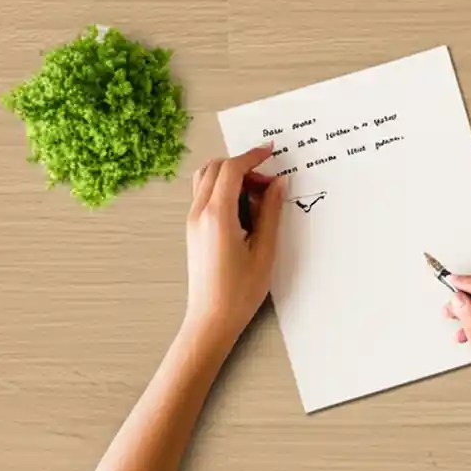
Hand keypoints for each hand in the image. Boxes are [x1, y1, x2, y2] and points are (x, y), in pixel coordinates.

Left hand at [184, 144, 286, 342]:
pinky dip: (223, 190)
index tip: (270, 151)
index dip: (252, 156)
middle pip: (215, 168)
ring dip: (231, 176)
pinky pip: (204, 195)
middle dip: (243, 166)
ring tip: (257, 195)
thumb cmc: (238, 291)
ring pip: (206, 179)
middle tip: (268, 181)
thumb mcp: (264, 250)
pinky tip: (244, 208)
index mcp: (217, 216)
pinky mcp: (193, 229)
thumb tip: (278, 184)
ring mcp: (192, 221)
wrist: (211, 318)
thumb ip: (270, 212)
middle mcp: (199, 214)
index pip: (231, 170)